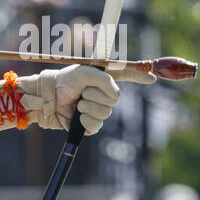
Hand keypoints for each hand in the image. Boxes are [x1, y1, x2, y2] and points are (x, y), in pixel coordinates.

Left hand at [18, 63, 151, 135]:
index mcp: (104, 79)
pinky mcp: (89, 125)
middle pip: (115, 99)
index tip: (152, 78)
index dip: (140, 76)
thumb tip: (116, 97)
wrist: (47, 97)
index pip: (126, 76)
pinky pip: (96, 125)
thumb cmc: (64, 82)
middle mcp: (103, 95)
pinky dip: (85, 120)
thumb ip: (105, 80)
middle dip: (96, 95)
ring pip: (105, 113)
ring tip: (77, 103)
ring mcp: (97, 110)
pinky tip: (77, 116)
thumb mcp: (86, 74)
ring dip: (88, 107)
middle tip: (82, 92)